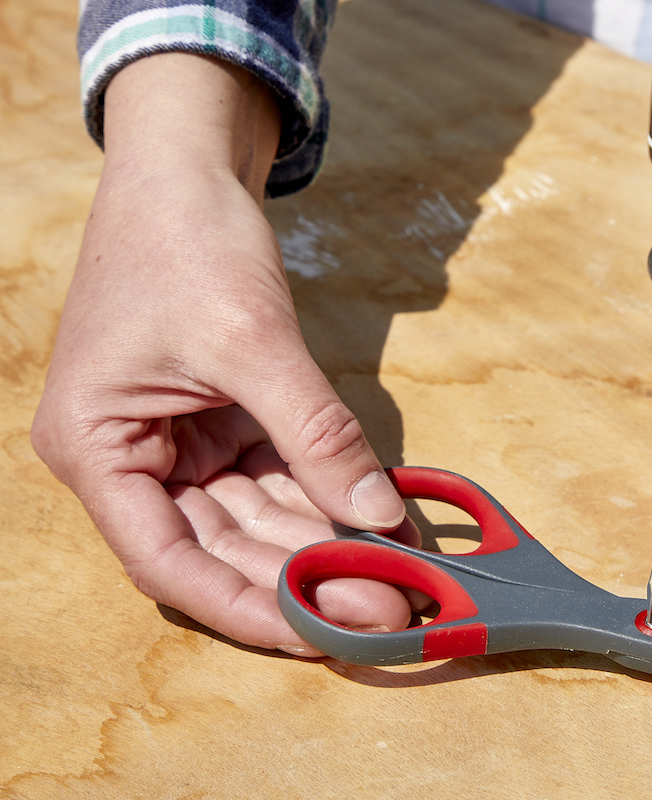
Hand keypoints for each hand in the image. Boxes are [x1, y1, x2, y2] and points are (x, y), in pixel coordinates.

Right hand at [32, 53, 415, 654]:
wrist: (188, 168)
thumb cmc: (187, 241)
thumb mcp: (252, 341)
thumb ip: (315, 434)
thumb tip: (377, 516)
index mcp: (97, 447)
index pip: (169, 561)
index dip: (247, 607)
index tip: (322, 636)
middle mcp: (130, 458)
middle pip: (220, 547)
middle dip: (304, 578)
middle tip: (387, 607)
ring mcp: (177, 443)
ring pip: (255, 519)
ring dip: (322, 545)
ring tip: (396, 575)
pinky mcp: (220, 423)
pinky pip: (275, 478)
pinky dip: (324, 498)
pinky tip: (378, 522)